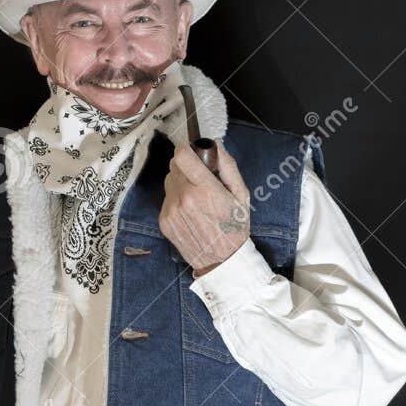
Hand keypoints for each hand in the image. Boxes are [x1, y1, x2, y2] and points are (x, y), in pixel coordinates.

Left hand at [158, 140, 250, 276]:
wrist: (221, 260)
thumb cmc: (234, 228)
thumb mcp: (241, 195)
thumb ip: (228, 166)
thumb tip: (216, 144)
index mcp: (205, 189)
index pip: (182, 155)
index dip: (187, 150)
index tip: (193, 153)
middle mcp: (184, 198)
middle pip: (174, 166)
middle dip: (186, 167)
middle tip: (200, 180)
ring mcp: (171, 211)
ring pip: (169, 181)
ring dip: (180, 183)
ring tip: (195, 199)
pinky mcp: (164, 221)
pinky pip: (166, 199)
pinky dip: (175, 200)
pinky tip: (189, 212)